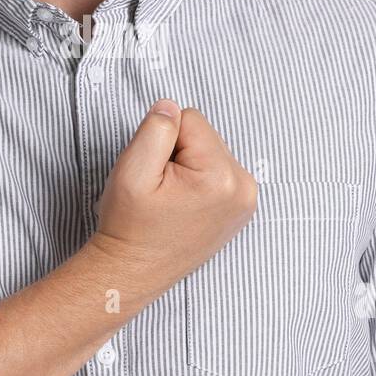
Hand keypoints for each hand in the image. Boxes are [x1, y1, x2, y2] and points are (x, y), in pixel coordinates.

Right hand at [89, 99, 257, 289]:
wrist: (133, 270)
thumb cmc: (130, 225)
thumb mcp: (131, 170)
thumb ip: (155, 129)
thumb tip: (170, 105)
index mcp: (221, 177)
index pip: (189, 118)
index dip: (162, 140)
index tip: (155, 174)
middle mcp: (243, 187)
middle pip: (204, 133)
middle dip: (177, 153)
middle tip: (161, 188)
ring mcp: (246, 200)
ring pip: (209, 150)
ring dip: (187, 167)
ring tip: (170, 199)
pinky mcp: (240, 207)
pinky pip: (216, 170)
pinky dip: (197, 181)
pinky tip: (183, 205)